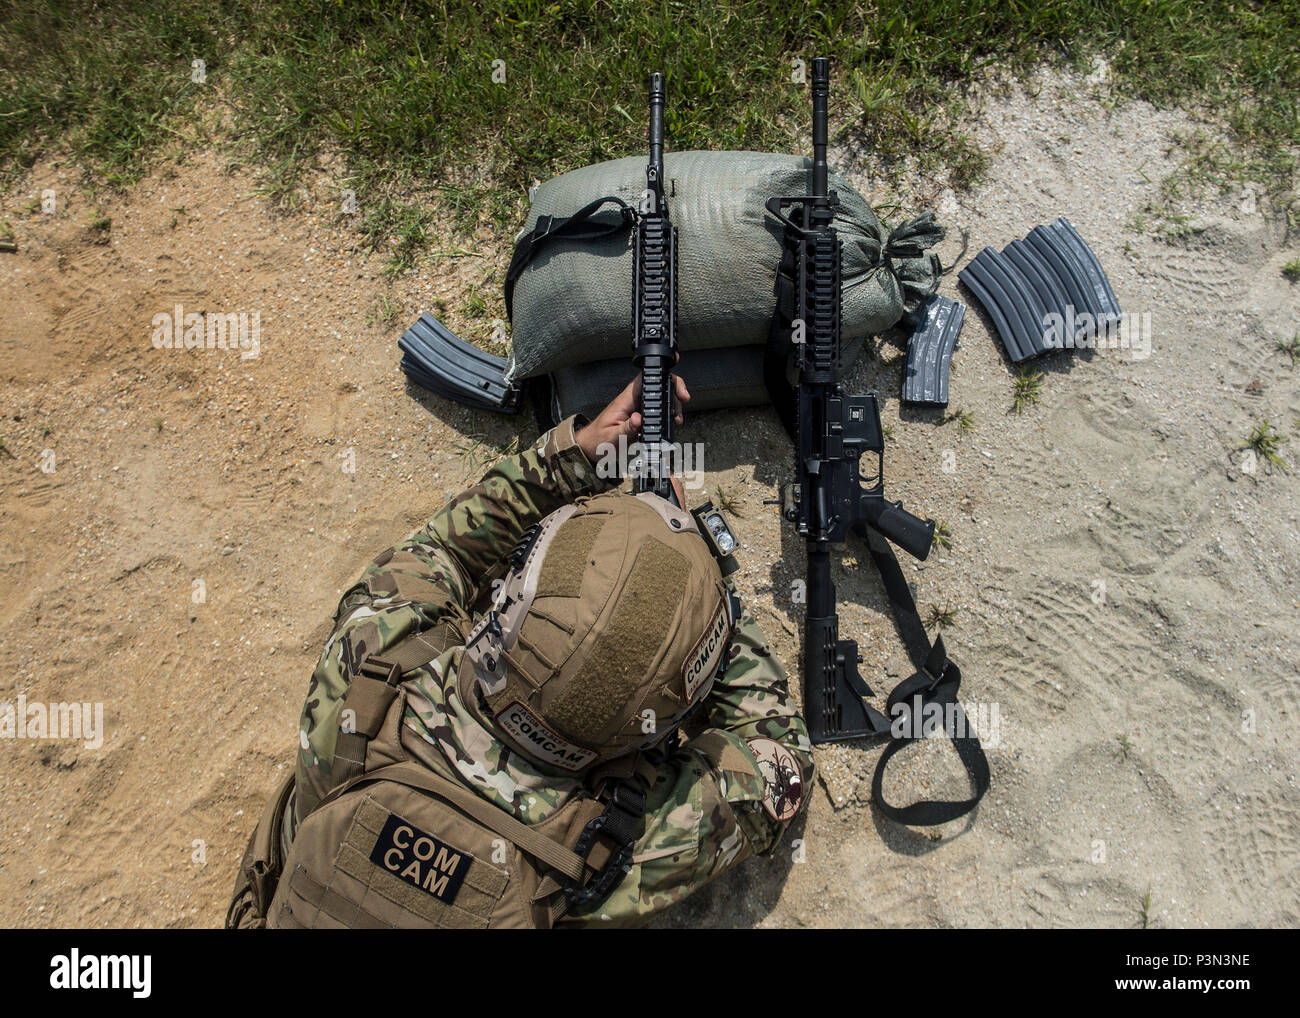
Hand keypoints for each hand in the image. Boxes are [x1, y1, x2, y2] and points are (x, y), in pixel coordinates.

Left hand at [575, 373, 689, 462]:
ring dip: (672, 405)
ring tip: (677, 418)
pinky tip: (672, 422)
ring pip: (660, 399)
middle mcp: (633, 402)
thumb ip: (626, 428)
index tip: (673, 382)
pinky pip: (657, 412)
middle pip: (657, 387)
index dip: (660, 374)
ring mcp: (637, 409)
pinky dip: (667, 416)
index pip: (644, 380)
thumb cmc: (596, 440)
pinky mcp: (640, 419)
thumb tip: (639, 419)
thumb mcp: (610, 437)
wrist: (589, 448)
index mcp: (625, 400)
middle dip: (673, 390)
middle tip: (683, 400)